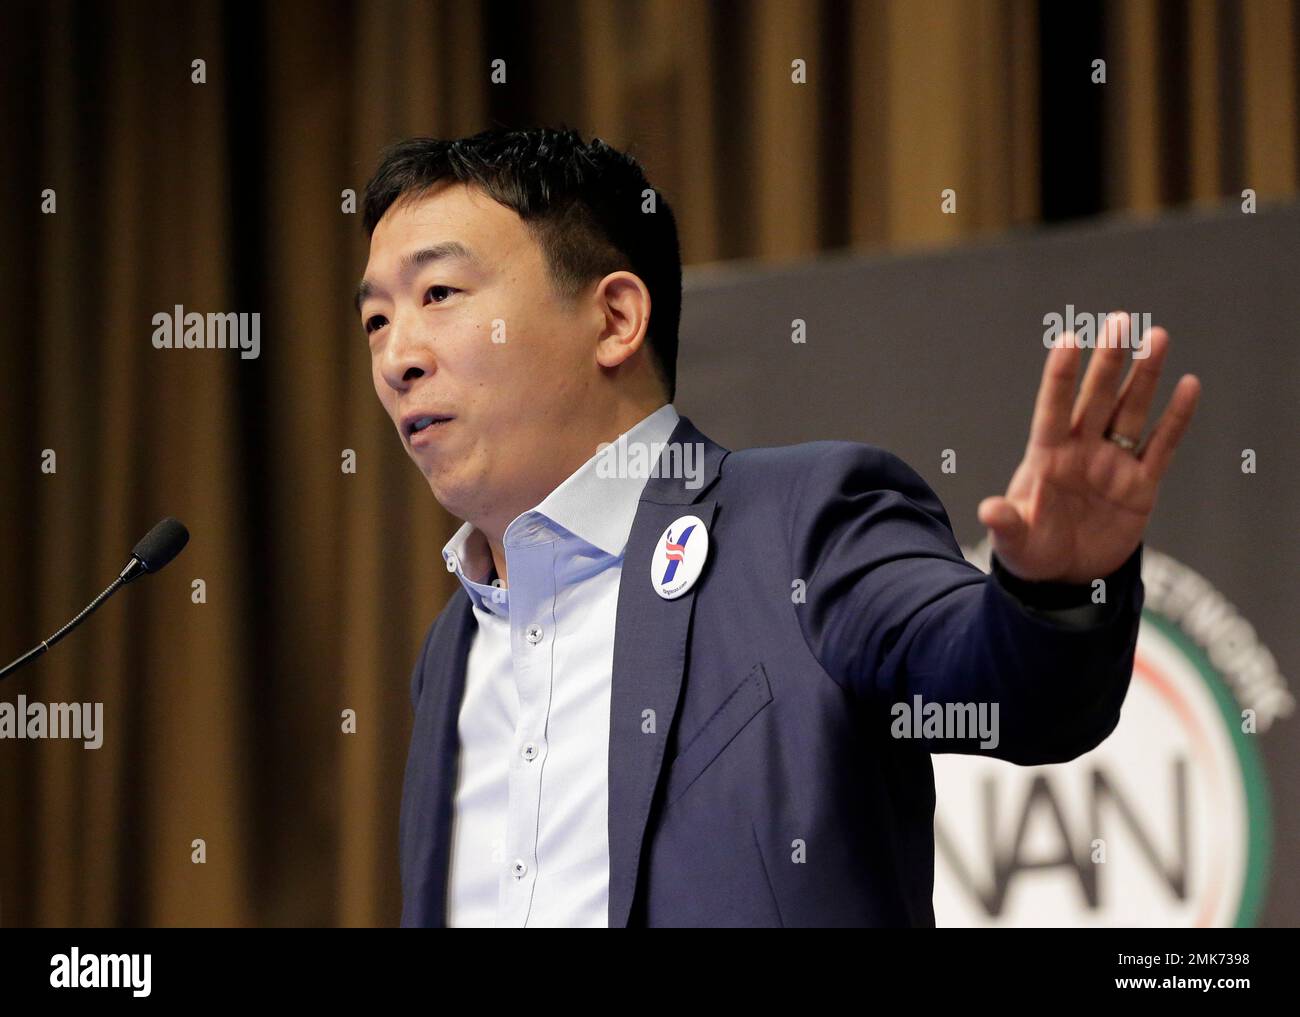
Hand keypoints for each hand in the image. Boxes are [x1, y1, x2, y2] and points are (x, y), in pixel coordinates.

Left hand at [978, 313, 1200, 583]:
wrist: (1066, 577)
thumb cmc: (1031, 552)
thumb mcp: (1015, 542)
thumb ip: (1006, 524)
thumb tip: (988, 511)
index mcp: (1046, 457)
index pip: (1053, 408)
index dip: (1061, 376)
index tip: (1068, 338)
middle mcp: (1081, 451)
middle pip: (1096, 398)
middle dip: (1108, 361)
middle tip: (1120, 320)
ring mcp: (1113, 464)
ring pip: (1131, 410)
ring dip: (1144, 376)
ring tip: (1157, 337)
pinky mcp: (1141, 485)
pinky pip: (1161, 445)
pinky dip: (1175, 418)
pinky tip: (1188, 386)